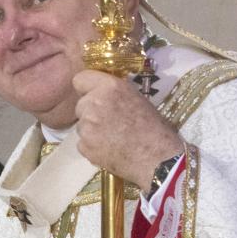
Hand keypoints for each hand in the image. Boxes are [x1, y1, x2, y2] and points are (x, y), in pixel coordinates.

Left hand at [72, 71, 185, 188]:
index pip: (80, 79)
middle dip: (90, 112)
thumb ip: (114, 93)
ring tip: (112, 137)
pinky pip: (82, 142)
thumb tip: (101, 92)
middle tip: (110, 121)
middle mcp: (94, 103)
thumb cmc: (153, 128)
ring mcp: (86, 125)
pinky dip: (92, 146)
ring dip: (92, 130)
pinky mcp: (84, 145)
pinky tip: (109, 148)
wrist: (156, 158)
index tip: (93, 95)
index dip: (86, 88)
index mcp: (110, 87)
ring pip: (81, 124)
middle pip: (80, 104)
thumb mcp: (136, 98)